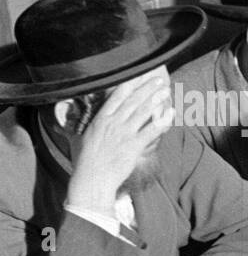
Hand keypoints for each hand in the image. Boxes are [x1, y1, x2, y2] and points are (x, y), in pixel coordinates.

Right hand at [67, 69, 172, 215]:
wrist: (91, 179)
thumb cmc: (84, 161)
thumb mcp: (77, 136)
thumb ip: (77, 122)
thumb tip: (68, 110)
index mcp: (99, 119)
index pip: (116, 97)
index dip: (129, 85)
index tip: (138, 75)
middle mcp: (112, 123)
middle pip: (133, 101)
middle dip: (147, 88)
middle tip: (159, 79)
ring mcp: (123, 133)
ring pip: (142, 112)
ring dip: (156, 99)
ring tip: (166, 91)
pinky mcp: (133, 146)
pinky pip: (151, 131)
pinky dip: (162, 121)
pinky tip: (171, 114)